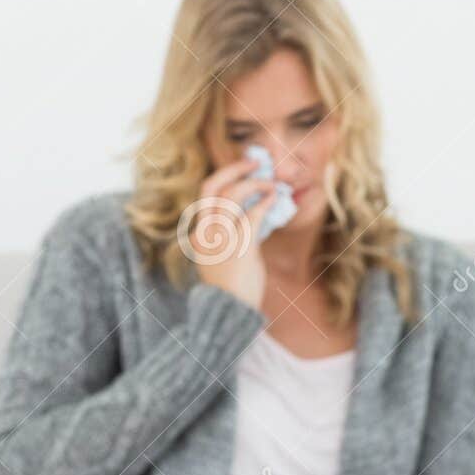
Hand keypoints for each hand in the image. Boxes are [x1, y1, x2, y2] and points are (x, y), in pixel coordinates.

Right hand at [188, 157, 277, 308]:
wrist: (231, 311)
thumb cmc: (233, 285)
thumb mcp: (225, 254)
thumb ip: (234, 232)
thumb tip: (257, 209)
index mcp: (199, 232)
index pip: (207, 193)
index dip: (226, 175)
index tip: (243, 168)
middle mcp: (205, 231)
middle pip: (213, 185)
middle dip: (235, 169)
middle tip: (255, 163)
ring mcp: (221, 238)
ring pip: (233, 195)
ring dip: (255, 184)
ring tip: (272, 184)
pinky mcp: (240, 247)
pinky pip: (253, 215)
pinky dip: (266, 201)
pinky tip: (275, 197)